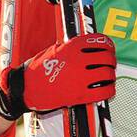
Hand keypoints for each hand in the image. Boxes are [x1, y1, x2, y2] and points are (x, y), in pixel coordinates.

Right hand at [0, 34, 115, 120]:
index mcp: (72, 47)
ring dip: (111, 76)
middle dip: (112, 62)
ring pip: (108, 74)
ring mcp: (80, 78)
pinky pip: (104, 92)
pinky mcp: (79, 95)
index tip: (110, 50)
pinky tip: (107, 90)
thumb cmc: (39, 68)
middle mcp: (78, 60)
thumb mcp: (55, 50)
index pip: (101, 41)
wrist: (24, 88)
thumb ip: (74, 48)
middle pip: (108, 58)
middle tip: (110, 66)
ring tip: (108, 78)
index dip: (109, 46)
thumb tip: (93, 47)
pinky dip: (110, 91)